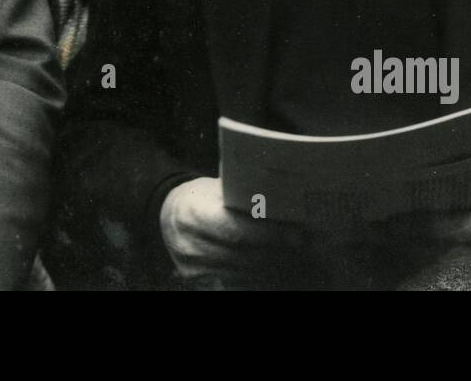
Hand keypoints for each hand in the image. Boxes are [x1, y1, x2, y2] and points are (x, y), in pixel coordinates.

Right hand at [159, 177, 294, 287]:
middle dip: (276, 251)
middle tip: (302, 245)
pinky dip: (256, 273)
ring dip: (271, 265)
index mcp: (193, 214)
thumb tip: (284, 204)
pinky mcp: (195, 279)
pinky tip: (273, 264)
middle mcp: (190, 243)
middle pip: (243, 255)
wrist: (168, 214)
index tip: (296, 234)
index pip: (236, 230)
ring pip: (242, 272)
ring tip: (293, 254)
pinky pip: (234, 280)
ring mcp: (192, 266)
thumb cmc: (199, 197)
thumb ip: (242, 197)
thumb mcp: (215, 189)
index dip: (268, 235)